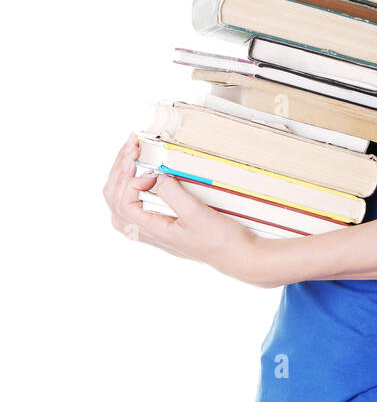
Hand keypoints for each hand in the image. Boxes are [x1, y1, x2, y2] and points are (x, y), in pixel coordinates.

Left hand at [102, 133, 273, 285]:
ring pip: (118, 202)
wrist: (237, 255)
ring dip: (120, 176)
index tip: (151, 170)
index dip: (131, 180)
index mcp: (152, 230)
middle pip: (114, 199)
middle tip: (132, 146)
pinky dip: (128, 186)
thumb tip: (156, 176)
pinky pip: (131, 205)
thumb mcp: (197, 214)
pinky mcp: (161, 224)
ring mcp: (152, 228)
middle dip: (119, 169)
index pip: (123, 202)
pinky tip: (138, 176)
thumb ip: (173, 194)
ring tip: (131, 154)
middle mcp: (147, 231)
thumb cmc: (220, 239)